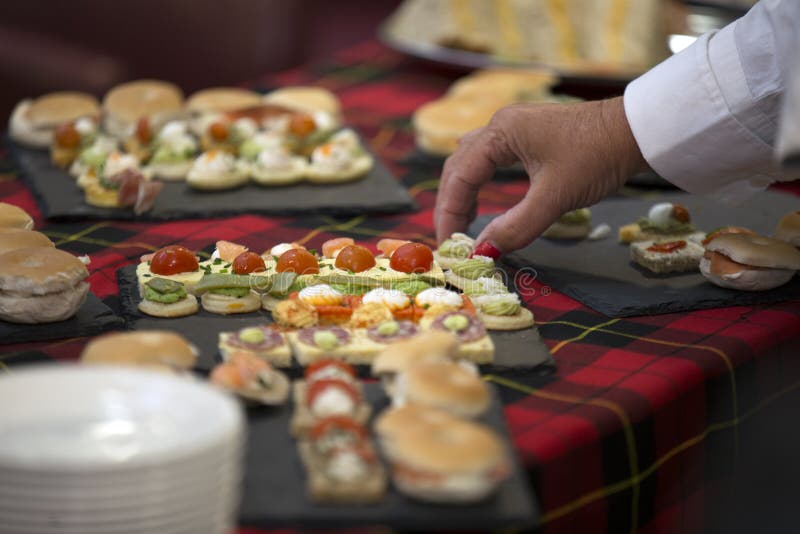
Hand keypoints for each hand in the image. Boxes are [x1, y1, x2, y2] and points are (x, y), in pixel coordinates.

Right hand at [434, 96, 647, 253]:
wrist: (638, 130)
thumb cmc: (598, 157)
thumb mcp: (556, 198)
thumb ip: (516, 227)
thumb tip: (482, 252)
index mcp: (501, 132)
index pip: (459, 176)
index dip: (449, 213)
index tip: (449, 246)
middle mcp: (500, 125)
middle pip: (458, 166)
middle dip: (451, 205)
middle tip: (451, 240)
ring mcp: (513, 128)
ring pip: (471, 162)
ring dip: (463, 193)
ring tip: (462, 225)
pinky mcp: (527, 135)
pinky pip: (489, 160)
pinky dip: (479, 184)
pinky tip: (482, 201)